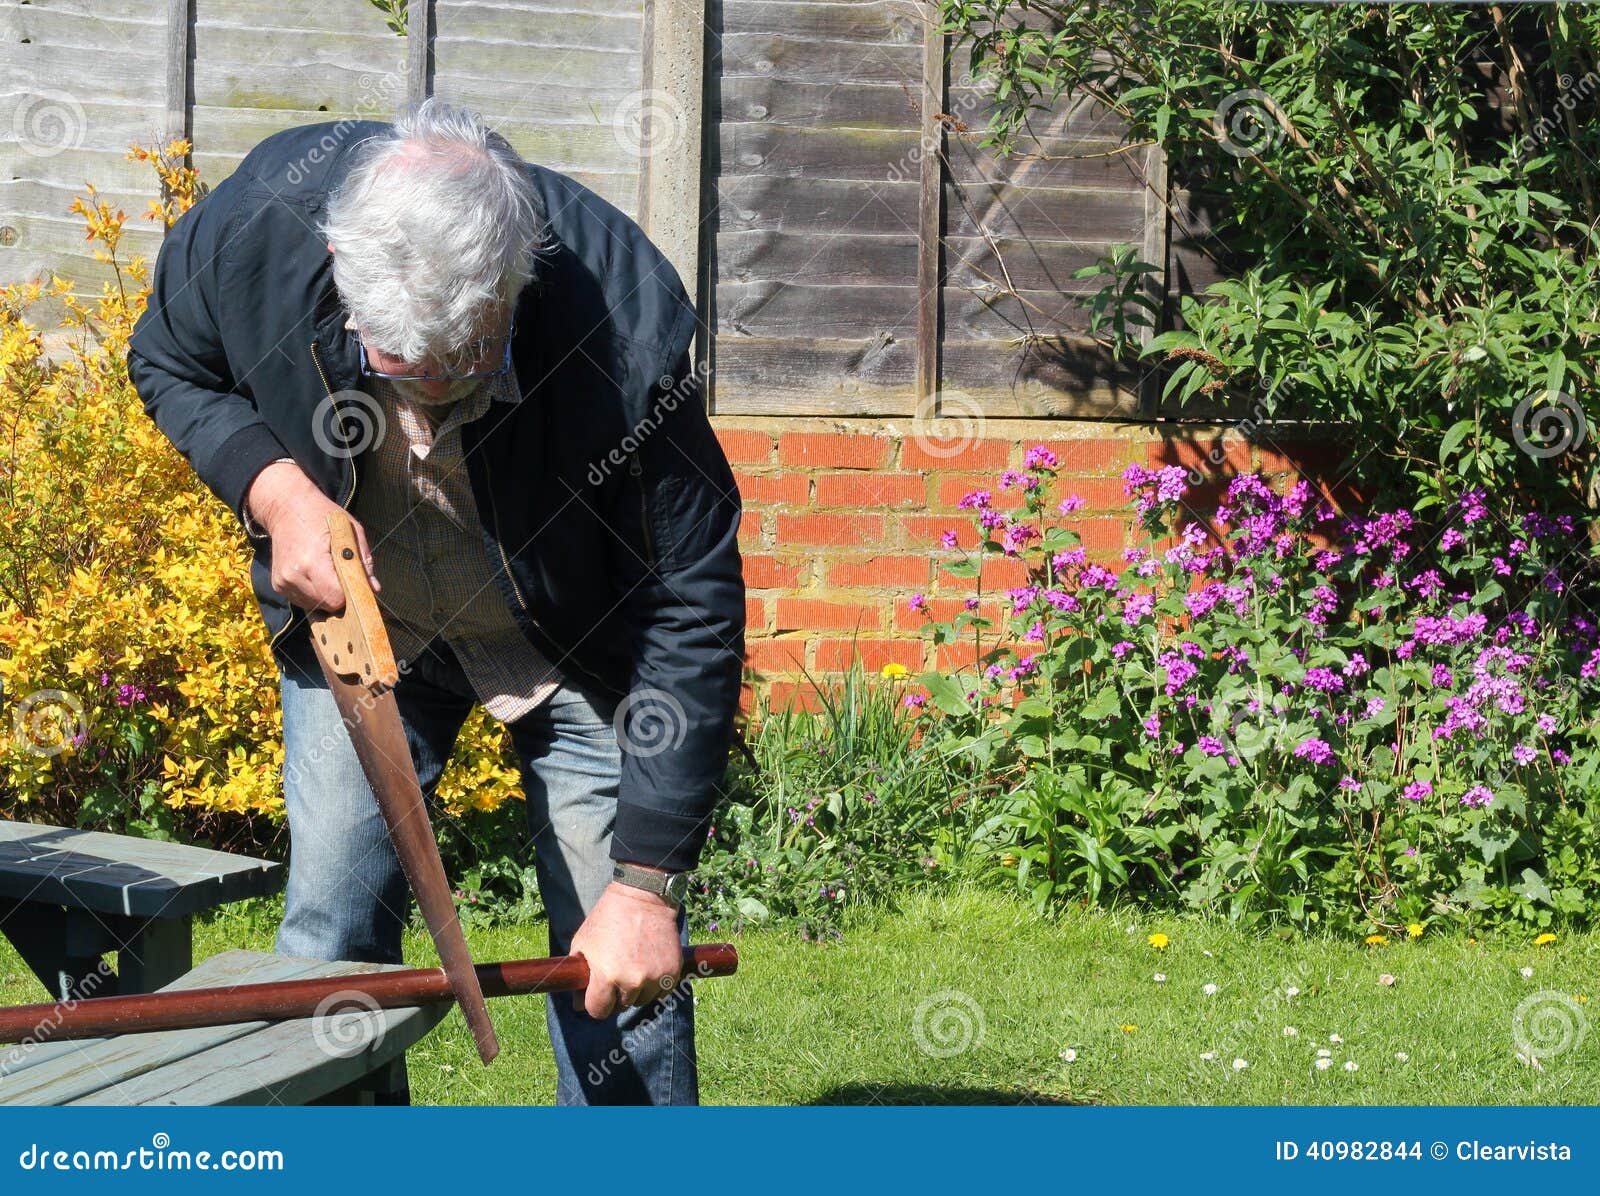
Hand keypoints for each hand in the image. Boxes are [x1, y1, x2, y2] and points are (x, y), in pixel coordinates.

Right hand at [246, 460, 379, 611]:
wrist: (285, 508)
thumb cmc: (322, 516)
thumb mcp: (350, 530)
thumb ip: (363, 561)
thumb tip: (374, 588)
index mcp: (311, 561)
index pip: (336, 598)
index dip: (350, 594)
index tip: (357, 585)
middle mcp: (293, 575)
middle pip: (327, 606)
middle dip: (340, 595)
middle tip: (343, 574)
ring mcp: (283, 582)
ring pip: (316, 606)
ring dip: (326, 595)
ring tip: (326, 571)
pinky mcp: (278, 586)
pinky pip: (303, 601)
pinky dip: (313, 593)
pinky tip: (314, 573)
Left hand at [569, 879, 682, 1019]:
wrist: (643, 896)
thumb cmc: (608, 918)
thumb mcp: (582, 943)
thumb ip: (579, 975)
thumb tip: (579, 1004)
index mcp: (606, 976)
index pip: (598, 1011)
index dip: (595, 1004)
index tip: (597, 994)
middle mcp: (632, 981)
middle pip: (621, 1007)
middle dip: (616, 995)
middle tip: (616, 974)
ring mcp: (655, 977)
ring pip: (642, 1000)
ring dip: (637, 990)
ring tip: (634, 965)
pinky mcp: (672, 971)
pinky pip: (661, 992)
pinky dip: (655, 984)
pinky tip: (649, 964)